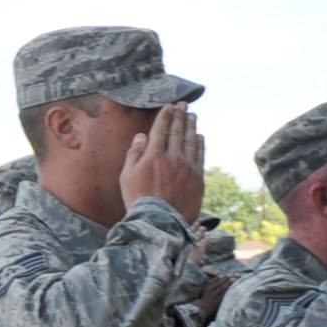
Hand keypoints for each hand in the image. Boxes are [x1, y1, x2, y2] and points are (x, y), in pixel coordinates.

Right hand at [118, 103, 204, 222]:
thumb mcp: (126, 177)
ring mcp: (187, 167)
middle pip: (177, 131)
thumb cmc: (138, 200)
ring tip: (192, 115)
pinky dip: (200, 143)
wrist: (160, 222)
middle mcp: (172, 157)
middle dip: (180, 115)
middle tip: (182, 104)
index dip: (165, 116)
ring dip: (191, 126)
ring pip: (191, 140)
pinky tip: (199, 136)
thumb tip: (141, 137)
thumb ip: (134, 155)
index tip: (168, 106)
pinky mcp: (198, 177)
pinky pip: (200, 155)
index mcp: (153, 156)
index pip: (161, 129)